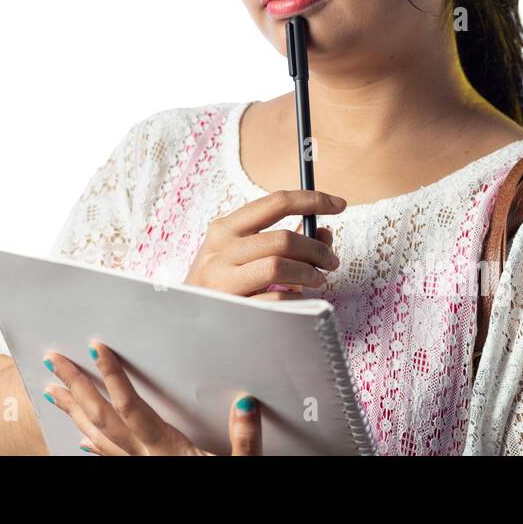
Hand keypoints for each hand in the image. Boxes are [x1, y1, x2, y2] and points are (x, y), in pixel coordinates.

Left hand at [42, 341, 262, 454]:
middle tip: (54, 361)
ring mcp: (136, 468)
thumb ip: (245, 440)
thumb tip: (245, 404)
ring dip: (73, 411)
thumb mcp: (243, 467)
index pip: (132, 407)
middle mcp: (144, 458)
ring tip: (53, 390)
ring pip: (96, 437)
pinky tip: (81, 438)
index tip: (96, 349)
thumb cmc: (225, 491)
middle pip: (102, 418)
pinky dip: (91, 444)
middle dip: (76, 386)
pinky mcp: (137, 474)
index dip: (112, 376)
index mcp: (166, 451)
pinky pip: (107, 458)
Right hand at [184, 190, 342, 299]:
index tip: (339, 204)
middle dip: (317, 249)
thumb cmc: (220, 286)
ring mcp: (224, 280)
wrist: (183, 323)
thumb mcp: (241, 255)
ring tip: (318, 280)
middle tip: (331, 261)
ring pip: (280, 265)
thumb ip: (282, 241)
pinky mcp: (233, 309)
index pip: (276, 202)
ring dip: (309, 273)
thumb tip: (325, 233)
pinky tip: (298, 300)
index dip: (312, 200)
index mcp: (225, 228)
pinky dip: (297, 298)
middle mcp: (221, 250)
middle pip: (284, 238)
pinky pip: (277, 299)